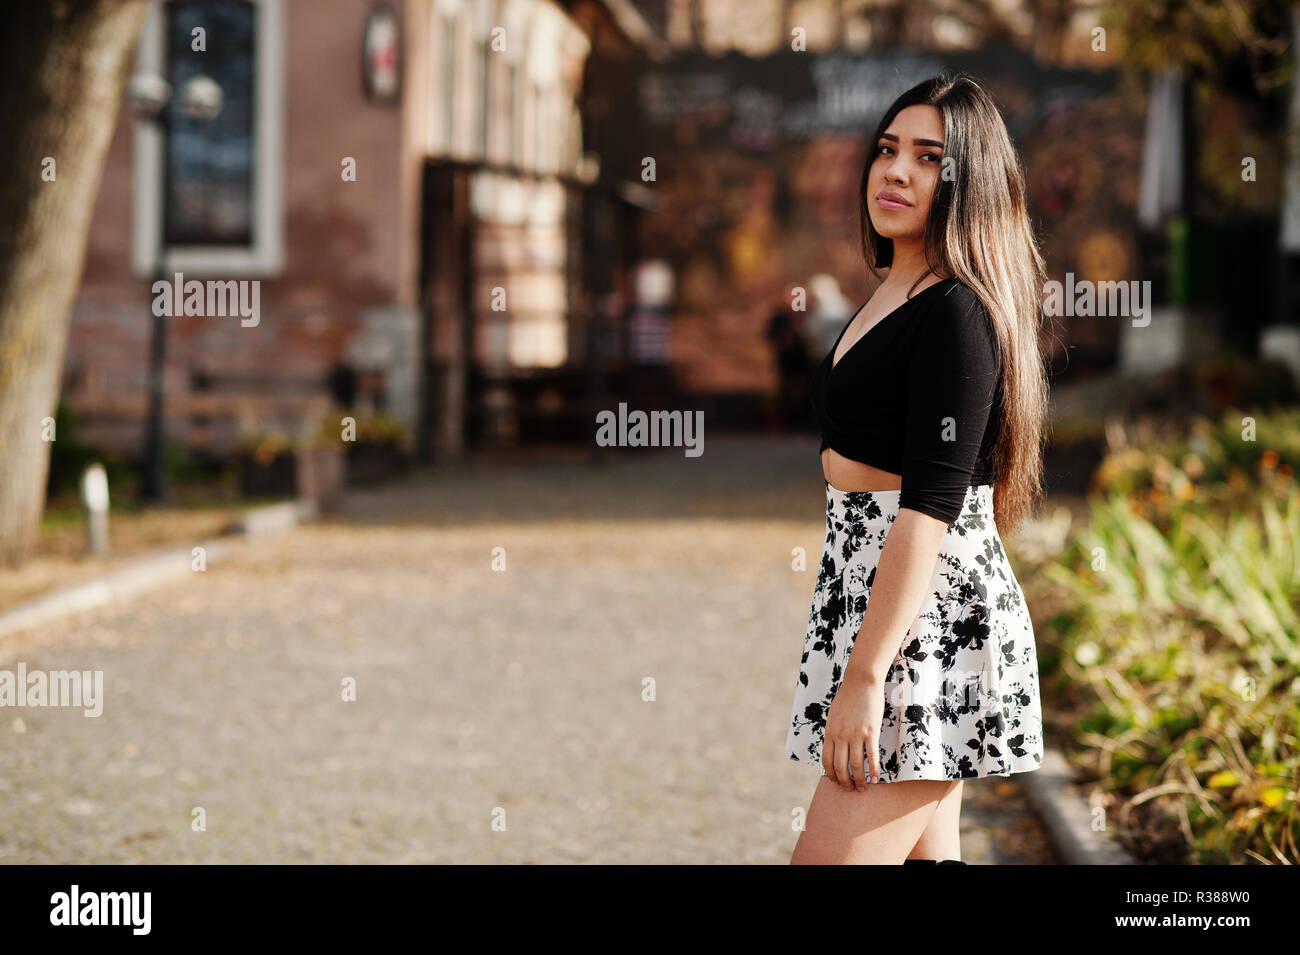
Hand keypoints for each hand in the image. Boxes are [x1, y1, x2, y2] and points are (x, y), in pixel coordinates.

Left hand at [822, 672, 884, 790]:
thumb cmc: (848, 697)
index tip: (836, 781)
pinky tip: (876, 779)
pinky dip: (874, 770)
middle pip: (840, 766)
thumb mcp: (834, 715)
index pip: (826, 760)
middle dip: (844, 782)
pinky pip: (872, 756)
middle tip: (850, 789)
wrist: (861, 682)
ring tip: (863, 788)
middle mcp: (840, 736)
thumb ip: (834, 731)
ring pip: (856, 765)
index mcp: (830, 732)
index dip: (831, 774)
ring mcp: (855, 735)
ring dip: (859, 780)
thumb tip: (834, 745)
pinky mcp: (870, 732)